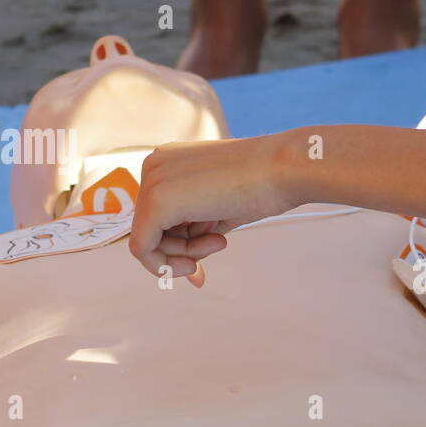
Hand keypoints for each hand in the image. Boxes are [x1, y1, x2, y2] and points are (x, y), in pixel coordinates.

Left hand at [129, 135, 297, 279]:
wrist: (283, 169)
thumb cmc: (264, 184)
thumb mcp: (219, 209)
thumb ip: (196, 228)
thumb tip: (184, 263)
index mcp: (170, 161)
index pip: (160, 213)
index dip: (180, 243)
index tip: (203, 259)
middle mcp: (155, 165)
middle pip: (151, 226)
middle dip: (182, 250)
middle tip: (217, 247)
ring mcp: (152, 181)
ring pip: (146, 239)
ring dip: (182, 256)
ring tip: (219, 243)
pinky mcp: (156, 202)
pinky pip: (142, 248)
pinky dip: (164, 266)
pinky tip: (194, 265)